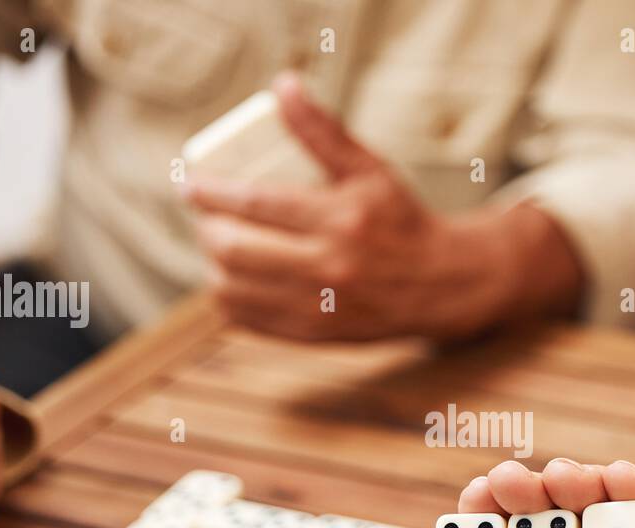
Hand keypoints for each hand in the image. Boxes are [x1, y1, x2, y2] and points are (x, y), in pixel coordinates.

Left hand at [189, 73, 581, 341]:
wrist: (442, 285)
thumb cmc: (401, 221)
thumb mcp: (369, 170)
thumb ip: (323, 132)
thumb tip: (283, 86)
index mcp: (341, 220)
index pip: (256, 204)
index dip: (213, 193)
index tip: (193, 185)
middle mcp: (329, 267)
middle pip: (236, 249)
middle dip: (208, 229)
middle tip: (206, 217)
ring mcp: (320, 307)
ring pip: (234, 289)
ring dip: (213, 265)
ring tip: (218, 246)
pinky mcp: (314, 335)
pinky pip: (249, 321)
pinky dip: (229, 298)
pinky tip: (230, 280)